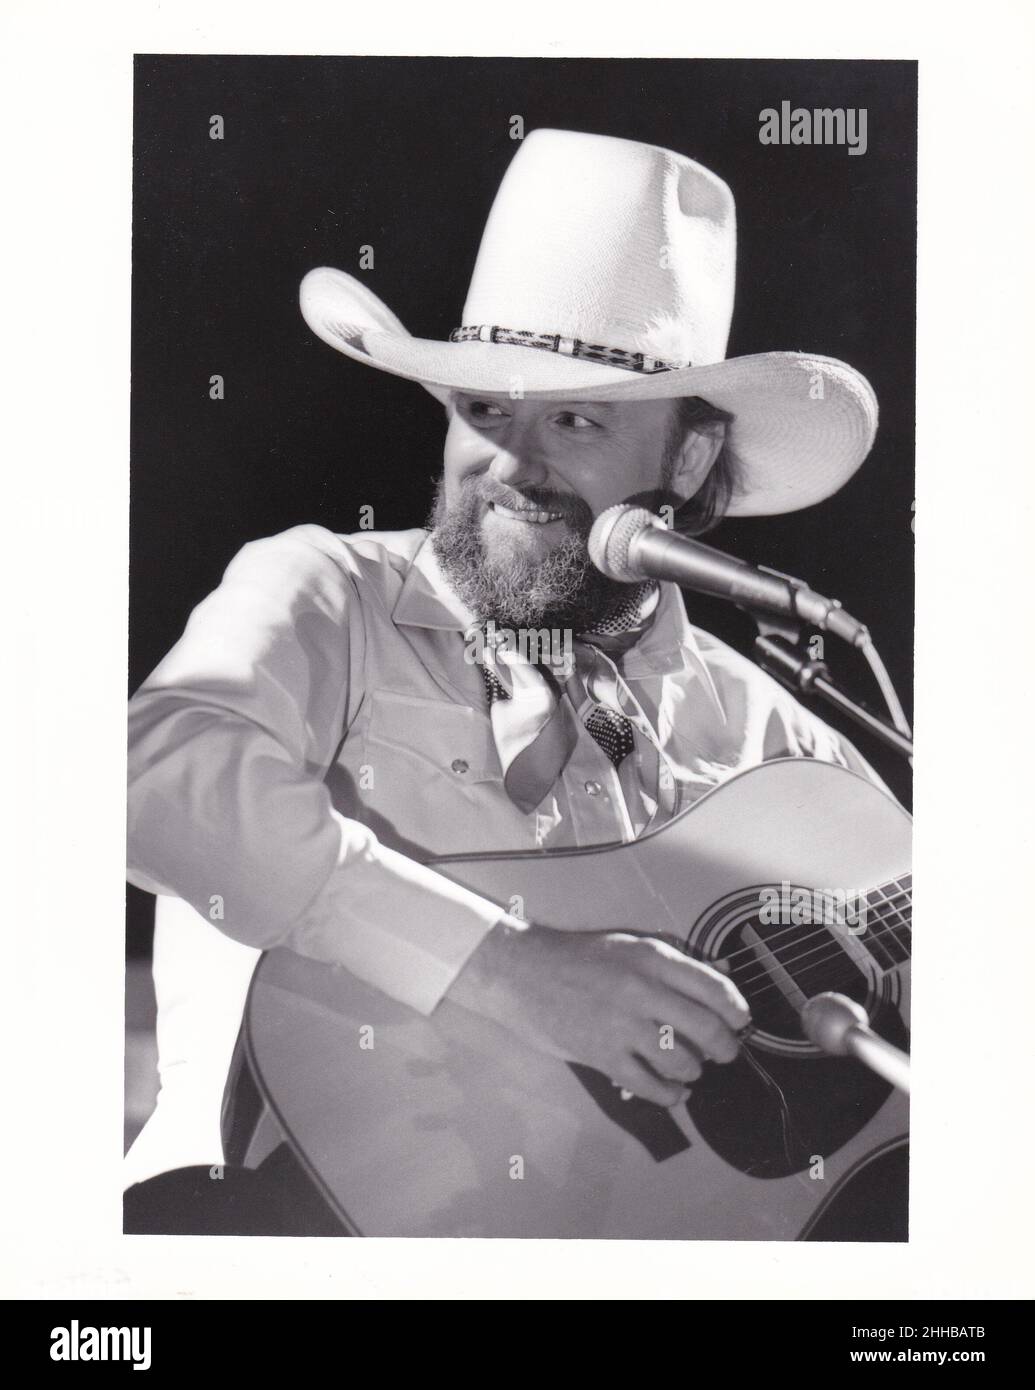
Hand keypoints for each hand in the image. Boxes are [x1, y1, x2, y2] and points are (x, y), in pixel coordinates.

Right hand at [444, 920, 749, 1106]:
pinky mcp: (601, 1055)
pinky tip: (674, 1091)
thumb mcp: (631, 945)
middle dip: (725, 1047)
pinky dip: (670, 1095)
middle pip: (707, 1028)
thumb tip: (724, 975)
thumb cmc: (580, 957)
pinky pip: (649, 1085)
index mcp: (653, 958)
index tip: (740, 1021)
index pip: (715, 989)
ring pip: (682, 1061)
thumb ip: (677, 961)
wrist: (523, 972)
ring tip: (690, 1068)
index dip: (737, 1011)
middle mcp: (642, 990)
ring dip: (694, 1070)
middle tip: (724, 1052)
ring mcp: (621, 1025)